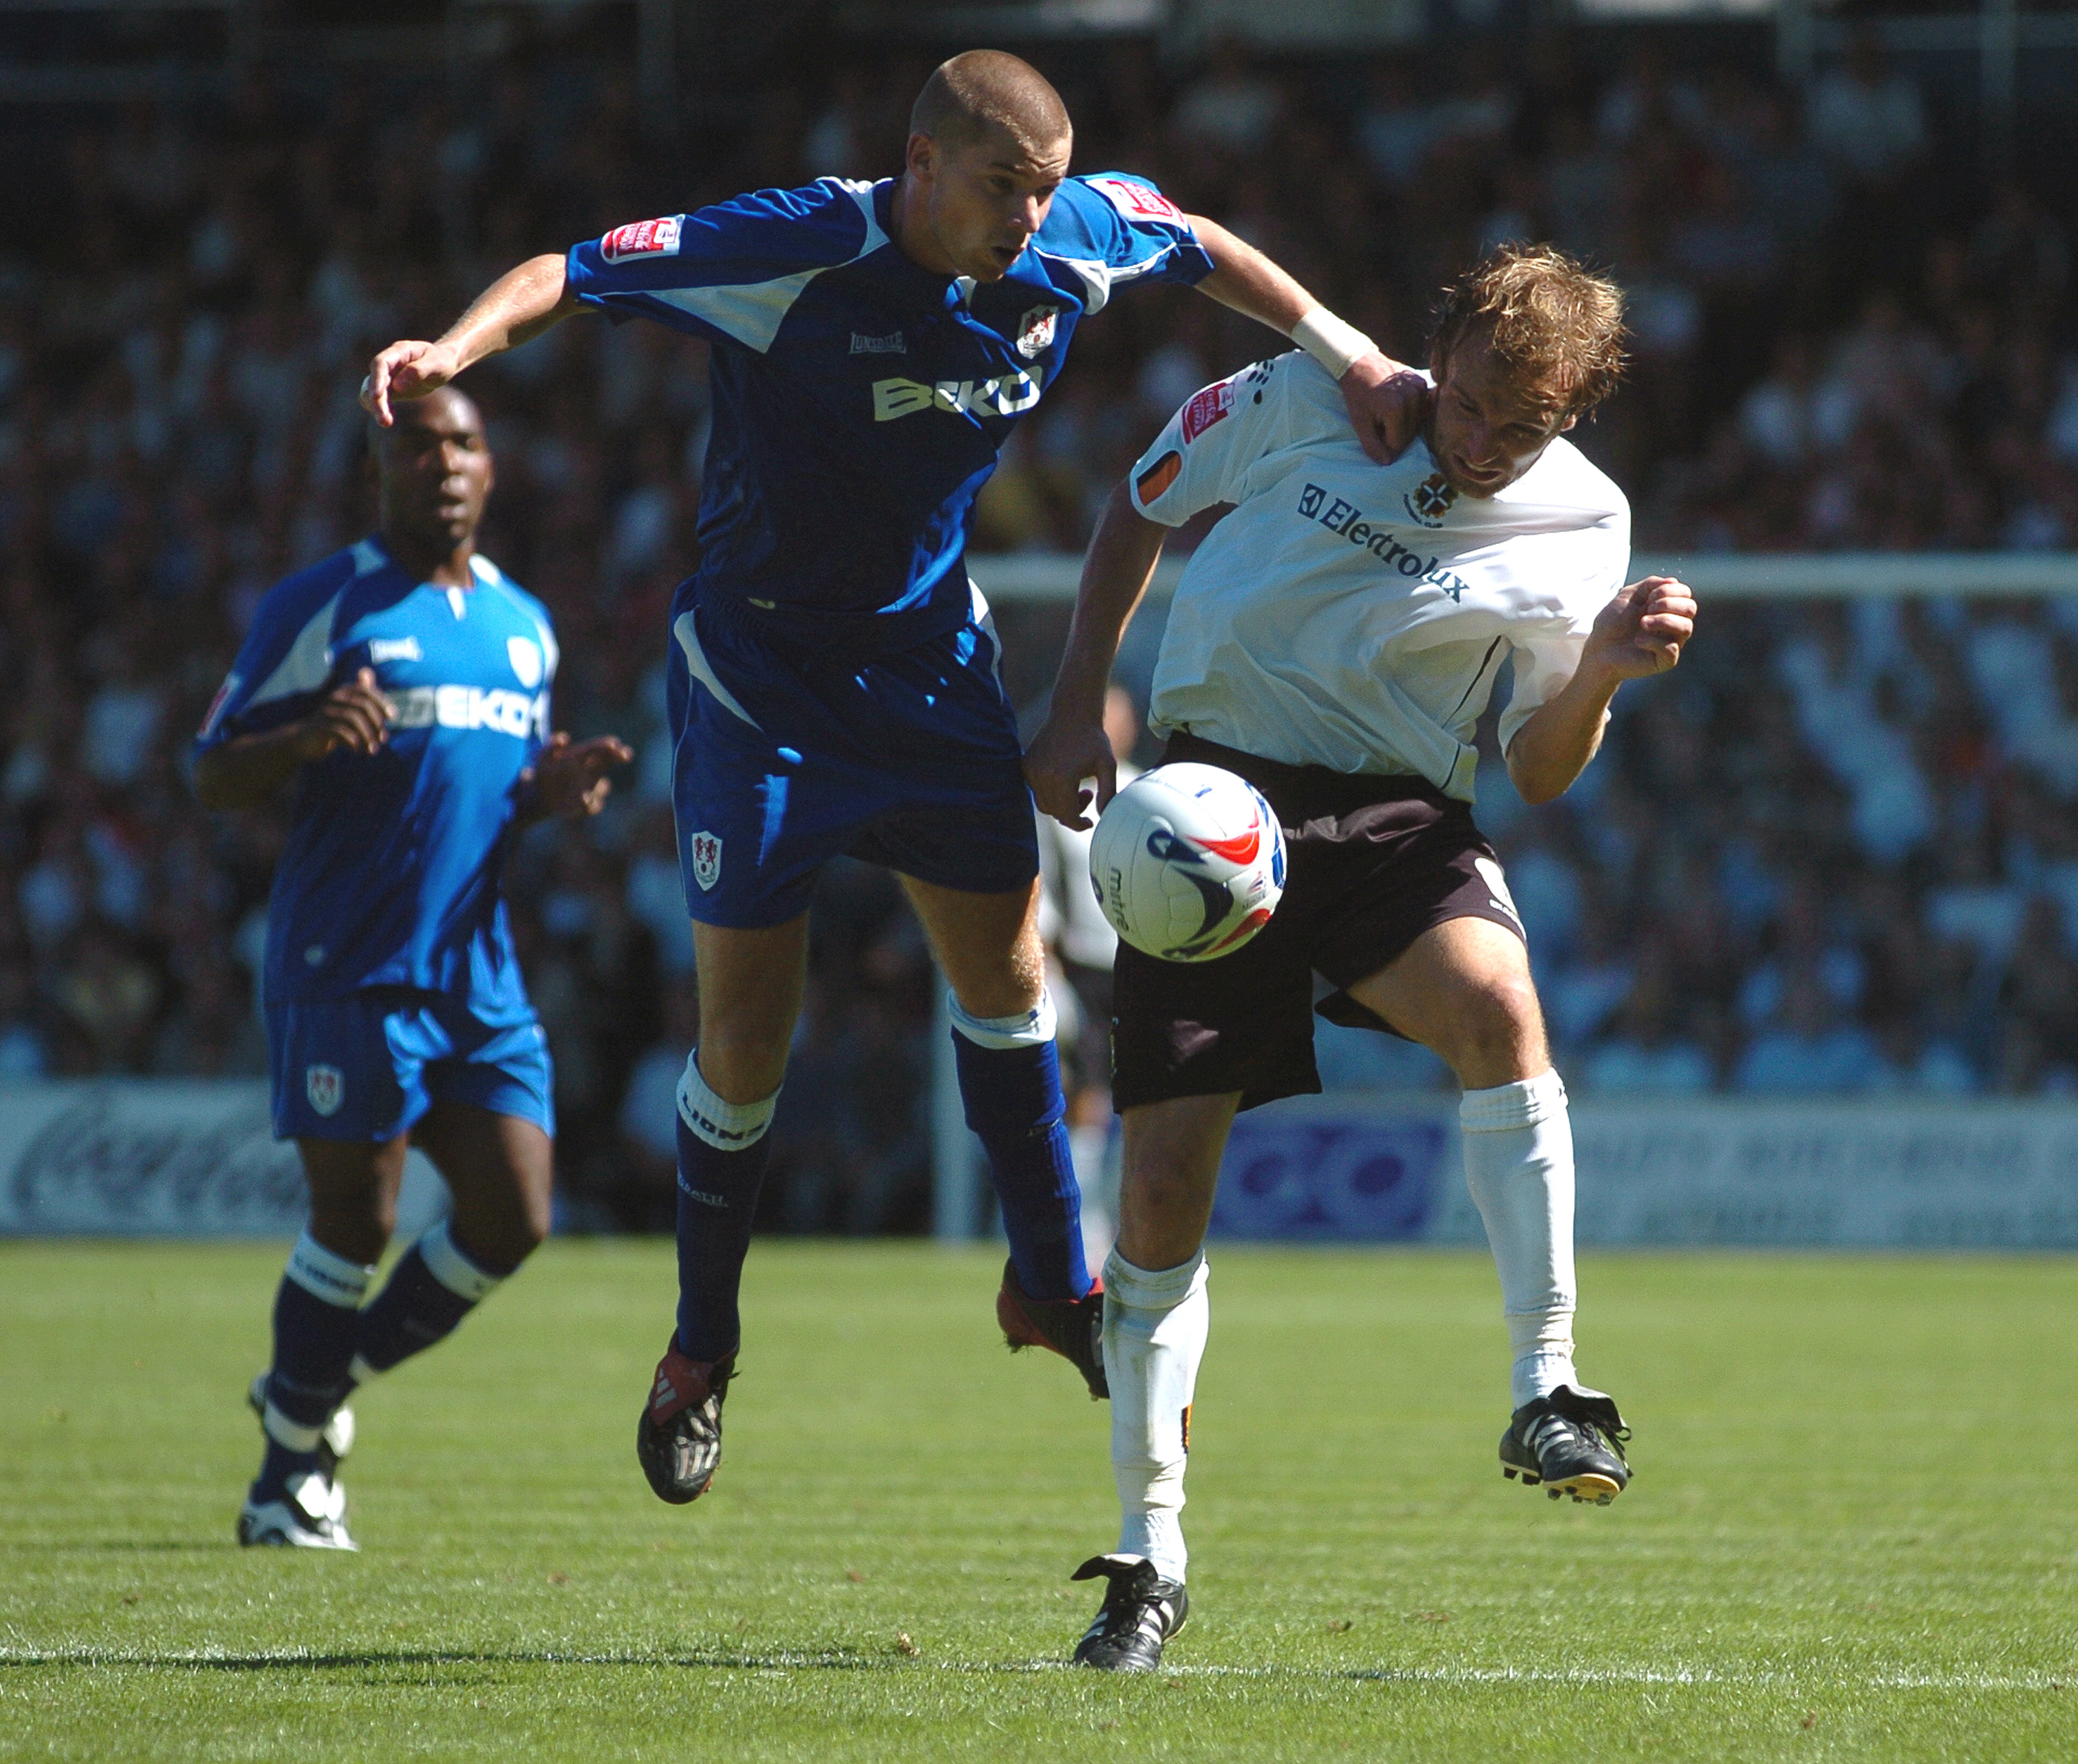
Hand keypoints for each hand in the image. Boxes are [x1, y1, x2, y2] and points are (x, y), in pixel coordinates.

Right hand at [293, 669, 390, 761]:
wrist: (306, 740)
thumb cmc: (335, 726)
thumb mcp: (354, 715)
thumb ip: (371, 708)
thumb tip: (394, 710)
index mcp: (345, 692)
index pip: (367, 691)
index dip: (382, 702)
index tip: (392, 717)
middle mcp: (335, 698)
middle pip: (362, 705)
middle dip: (376, 722)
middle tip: (383, 738)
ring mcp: (325, 711)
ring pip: (352, 718)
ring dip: (367, 735)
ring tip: (373, 749)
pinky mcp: (318, 726)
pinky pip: (339, 730)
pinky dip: (352, 740)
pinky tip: (358, 750)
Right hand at [362, 339, 463, 426]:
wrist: (443, 363)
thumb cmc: (441, 360)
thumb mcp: (436, 363)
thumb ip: (418, 371)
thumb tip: (397, 386)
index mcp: (399, 351)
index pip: (380, 363)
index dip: (376, 379)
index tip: (376, 396)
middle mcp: (390, 363)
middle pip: (374, 380)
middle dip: (376, 400)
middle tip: (383, 419)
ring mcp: (388, 375)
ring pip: (373, 391)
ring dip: (376, 407)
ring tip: (385, 423)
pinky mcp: (391, 388)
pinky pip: (379, 398)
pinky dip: (381, 408)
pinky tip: (387, 420)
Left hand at [522, 732, 632, 819]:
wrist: (538, 797)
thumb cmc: (542, 773)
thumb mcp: (542, 758)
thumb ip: (550, 746)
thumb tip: (564, 738)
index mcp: (581, 757)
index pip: (599, 748)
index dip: (608, 745)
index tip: (615, 744)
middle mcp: (590, 771)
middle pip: (608, 762)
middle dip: (619, 756)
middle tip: (626, 754)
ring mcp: (591, 788)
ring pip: (603, 786)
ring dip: (600, 787)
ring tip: (593, 783)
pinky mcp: (587, 805)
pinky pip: (595, 805)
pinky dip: (591, 804)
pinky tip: (584, 800)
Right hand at [1024, 712, 1116, 830]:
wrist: (1073, 714)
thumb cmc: (1094, 740)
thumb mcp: (1108, 766)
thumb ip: (1108, 794)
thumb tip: (1102, 816)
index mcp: (1062, 778)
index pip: (1067, 816)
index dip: (1079, 824)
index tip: (1089, 822)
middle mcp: (1042, 776)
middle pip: (1055, 812)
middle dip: (1072, 812)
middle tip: (1087, 794)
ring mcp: (1031, 770)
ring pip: (1043, 804)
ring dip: (1060, 803)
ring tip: (1076, 787)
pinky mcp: (1025, 765)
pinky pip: (1035, 791)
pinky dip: (1049, 792)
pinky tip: (1063, 778)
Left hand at [1338, 351, 1430, 464]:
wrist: (1361, 363)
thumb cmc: (1357, 394)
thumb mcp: (1359, 422)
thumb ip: (1372, 445)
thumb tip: (1387, 463)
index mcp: (1395, 408)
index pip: (1398, 443)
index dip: (1385, 443)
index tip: (1375, 431)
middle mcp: (1412, 397)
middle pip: (1409, 434)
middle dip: (1394, 435)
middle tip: (1379, 422)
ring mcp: (1420, 389)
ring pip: (1417, 423)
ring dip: (1403, 425)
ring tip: (1387, 413)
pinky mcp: (1423, 383)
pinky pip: (1422, 409)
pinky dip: (1411, 413)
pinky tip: (1399, 405)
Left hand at [1583, 576, 1695, 682]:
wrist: (1599, 649)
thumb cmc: (1612, 623)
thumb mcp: (1628, 596)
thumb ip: (1649, 585)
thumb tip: (1673, 581)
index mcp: (1667, 607)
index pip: (1685, 594)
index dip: (1670, 590)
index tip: (1648, 597)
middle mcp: (1673, 624)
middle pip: (1691, 608)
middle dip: (1668, 603)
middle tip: (1647, 609)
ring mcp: (1671, 642)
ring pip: (1686, 627)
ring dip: (1664, 620)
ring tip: (1642, 623)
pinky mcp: (1665, 660)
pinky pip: (1671, 648)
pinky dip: (1653, 641)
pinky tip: (1638, 641)